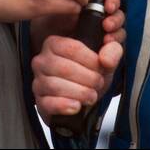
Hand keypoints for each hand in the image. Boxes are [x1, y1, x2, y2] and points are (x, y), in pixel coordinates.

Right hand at [31, 0, 124, 118]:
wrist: (85, 99)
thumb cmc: (90, 75)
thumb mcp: (105, 60)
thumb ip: (112, 52)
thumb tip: (106, 59)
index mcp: (54, 43)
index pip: (72, 48)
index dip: (91, 60)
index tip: (102, 68)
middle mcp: (42, 60)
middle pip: (64, 68)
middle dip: (88, 78)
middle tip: (98, 83)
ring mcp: (38, 81)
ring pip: (55, 86)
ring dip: (79, 93)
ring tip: (91, 96)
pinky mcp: (39, 101)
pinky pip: (48, 103)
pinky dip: (65, 105)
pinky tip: (76, 106)